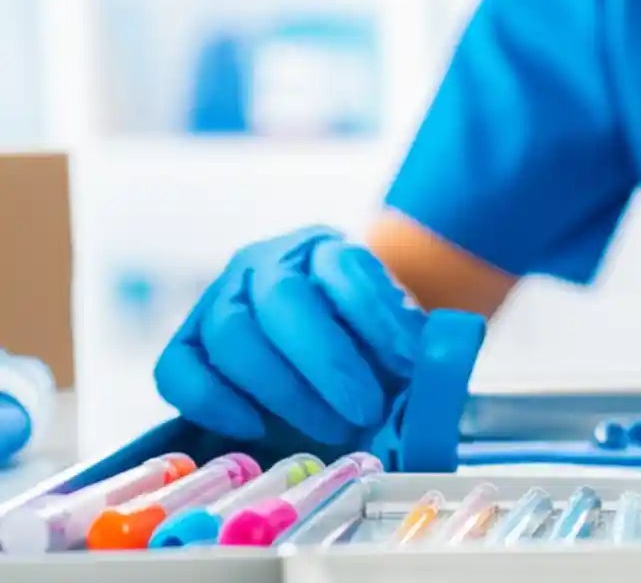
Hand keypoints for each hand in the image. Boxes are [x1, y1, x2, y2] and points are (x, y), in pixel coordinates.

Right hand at [154, 226, 427, 445]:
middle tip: (365, 410)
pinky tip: (253, 427)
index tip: (407, 365)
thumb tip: (424, 376)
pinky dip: (212, 401)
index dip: (377, 318)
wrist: (323, 340)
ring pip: (232, 335)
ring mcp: (219, 299)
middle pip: (282, 301)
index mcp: (325, 249)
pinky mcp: (186, 342)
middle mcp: (265, 263)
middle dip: (327, 362)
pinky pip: (178, 369)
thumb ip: (409, 348)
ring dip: (283, 391)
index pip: (346, 270)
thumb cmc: (364, 342)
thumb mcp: (396, 334)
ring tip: (330, 428)